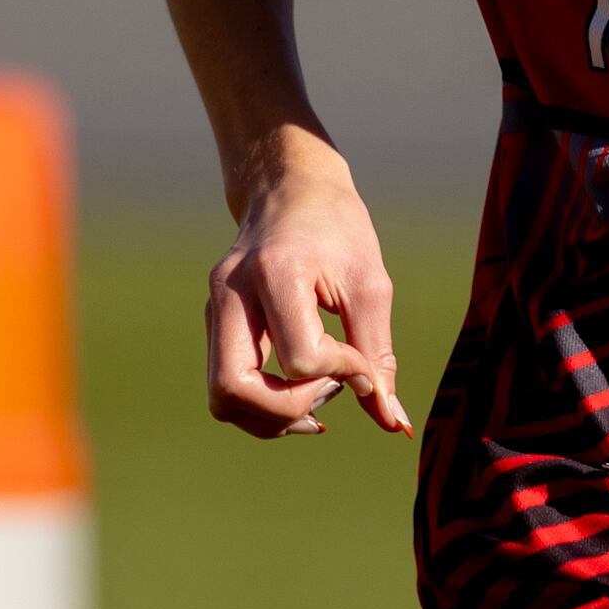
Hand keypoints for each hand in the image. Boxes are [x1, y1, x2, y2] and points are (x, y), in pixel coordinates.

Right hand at [205, 135, 408, 440]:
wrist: (289, 185)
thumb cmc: (337, 228)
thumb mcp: (369, 285)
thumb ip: (378, 355)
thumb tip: (393, 422)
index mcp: (275, 272)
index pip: (300, 358)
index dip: (341, 372)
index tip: (364, 359)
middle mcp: (231, 292)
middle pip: (233, 389)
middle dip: (287, 411)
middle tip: (329, 393)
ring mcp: (215, 307)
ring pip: (222, 398)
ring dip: (272, 416)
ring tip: (317, 396)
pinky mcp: (215, 320)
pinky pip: (227, 385)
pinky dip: (263, 404)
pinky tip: (300, 389)